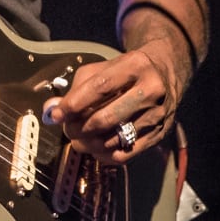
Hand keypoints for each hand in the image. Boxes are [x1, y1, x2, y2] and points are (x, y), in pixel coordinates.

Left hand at [43, 47, 176, 164]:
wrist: (166, 72)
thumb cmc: (129, 70)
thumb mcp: (105, 67)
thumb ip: (77, 86)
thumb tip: (52, 110)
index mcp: (135, 66)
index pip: (99, 88)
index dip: (74, 104)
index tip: (57, 115)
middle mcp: (150, 90)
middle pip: (105, 118)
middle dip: (79, 128)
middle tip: (68, 129)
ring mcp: (157, 114)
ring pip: (113, 140)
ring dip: (89, 144)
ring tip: (79, 138)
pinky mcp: (159, 134)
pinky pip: (125, 154)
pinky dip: (104, 155)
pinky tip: (96, 147)